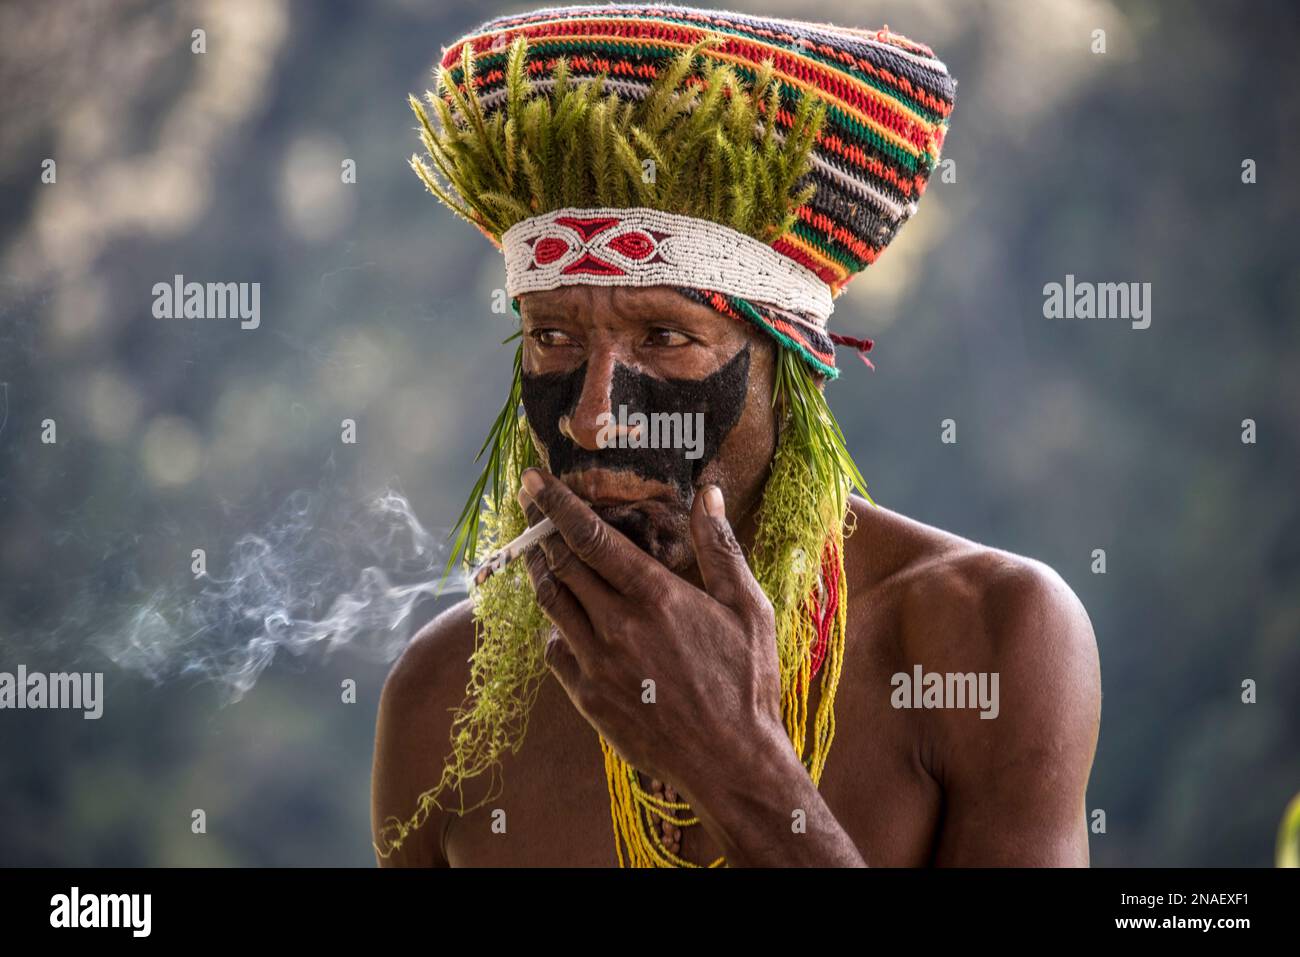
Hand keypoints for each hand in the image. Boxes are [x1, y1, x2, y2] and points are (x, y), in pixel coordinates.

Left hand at [518, 467, 782, 793]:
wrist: (731, 763)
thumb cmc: (747, 683)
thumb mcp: (748, 609)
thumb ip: (720, 548)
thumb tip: (708, 494)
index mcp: (656, 596)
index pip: (591, 537)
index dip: (557, 504)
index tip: (533, 480)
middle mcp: (618, 626)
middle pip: (561, 565)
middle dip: (541, 532)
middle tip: (530, 510)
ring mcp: (598, 665)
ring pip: (551, 605)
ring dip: (540, 574)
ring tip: (537, 555)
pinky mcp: (587, 699)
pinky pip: (555, 652)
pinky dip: (555, 628)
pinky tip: (566, 621)